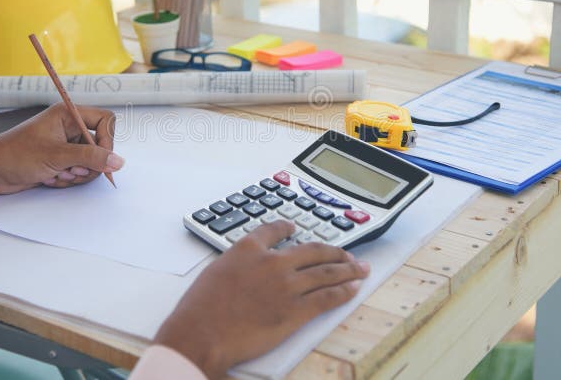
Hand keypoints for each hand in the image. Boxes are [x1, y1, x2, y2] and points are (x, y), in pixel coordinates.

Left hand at [0, 104, 123, 202]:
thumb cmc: (16, 154)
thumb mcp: (57, 156)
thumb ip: (91, 157)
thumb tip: (118, 161)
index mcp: (68, 114)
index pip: (106, 120)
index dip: (108, 140)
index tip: (100, 158)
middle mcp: (70, 127)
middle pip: (101, 145)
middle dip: (89, 163)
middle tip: (72, 170)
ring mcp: (66, 145)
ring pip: (91, 162)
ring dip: (76, 174)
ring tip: (56, 174)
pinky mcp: (61, 160)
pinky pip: (79, 172)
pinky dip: (68, 179)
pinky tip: (50, 178)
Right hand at [153, 220, 369, 378]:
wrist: (201, 332)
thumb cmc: (200, 308)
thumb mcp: (215, 271)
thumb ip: (237, 265)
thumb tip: (245, 269)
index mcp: (248, 248)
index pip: (274, 230)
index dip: (289, 227)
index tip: (295, 227)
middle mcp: (272, 262)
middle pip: (313, 250)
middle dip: (335, 252)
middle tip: (347, 254)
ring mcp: (286, 286)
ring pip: (326, 272)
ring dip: (348, 269)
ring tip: (360, 268)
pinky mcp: (295, 311)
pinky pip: (327, 297)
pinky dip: (343, 292)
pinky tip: (353, 289)